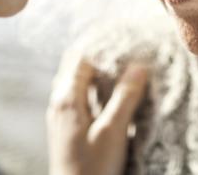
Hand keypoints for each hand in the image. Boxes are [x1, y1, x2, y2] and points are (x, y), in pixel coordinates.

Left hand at [47, 54, 148, 174]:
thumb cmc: (93, 168)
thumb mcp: (112, 131)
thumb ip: (124, 97)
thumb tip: (138, 65)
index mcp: (66, 99)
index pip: (81, 57)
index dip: (101, 44)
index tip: (123, 35)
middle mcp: (59, 103)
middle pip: (76, 66)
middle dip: (99, 54)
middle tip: (124, 44)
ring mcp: (61, 116)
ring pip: (78, 81)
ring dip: (97, 70)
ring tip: (121, 63)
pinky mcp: (68, 128)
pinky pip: (79, 96)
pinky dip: (94, 87)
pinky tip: (111, 92)